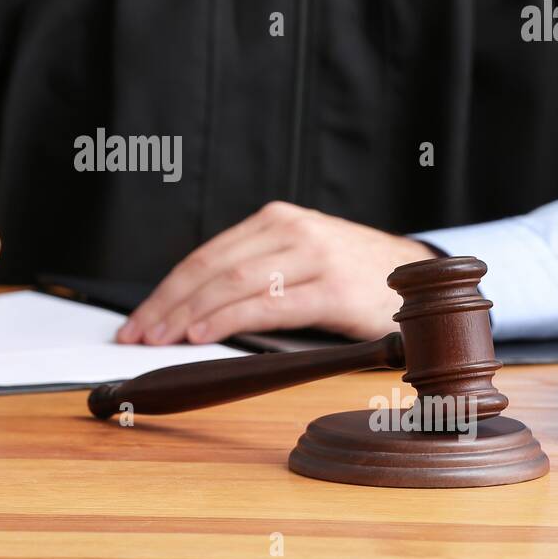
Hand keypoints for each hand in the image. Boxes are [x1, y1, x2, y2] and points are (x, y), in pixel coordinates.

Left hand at [115, 201, 433, 345]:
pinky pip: (270, 304)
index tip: (137, 320)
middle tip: (137, 334)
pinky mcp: (334, 289)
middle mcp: (292, 230)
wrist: (420, 277)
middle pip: (211, 268)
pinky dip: (230, 318)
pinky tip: (203, 332)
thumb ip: (254, 274)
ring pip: (234, 283)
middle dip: (167, 304)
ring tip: (160, 337)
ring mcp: (314, 257)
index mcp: (276, 221)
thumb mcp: (298, 260)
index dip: (166, 289)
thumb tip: (189, 313)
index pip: (206, 256)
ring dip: (189, 313)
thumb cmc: (349, 275)